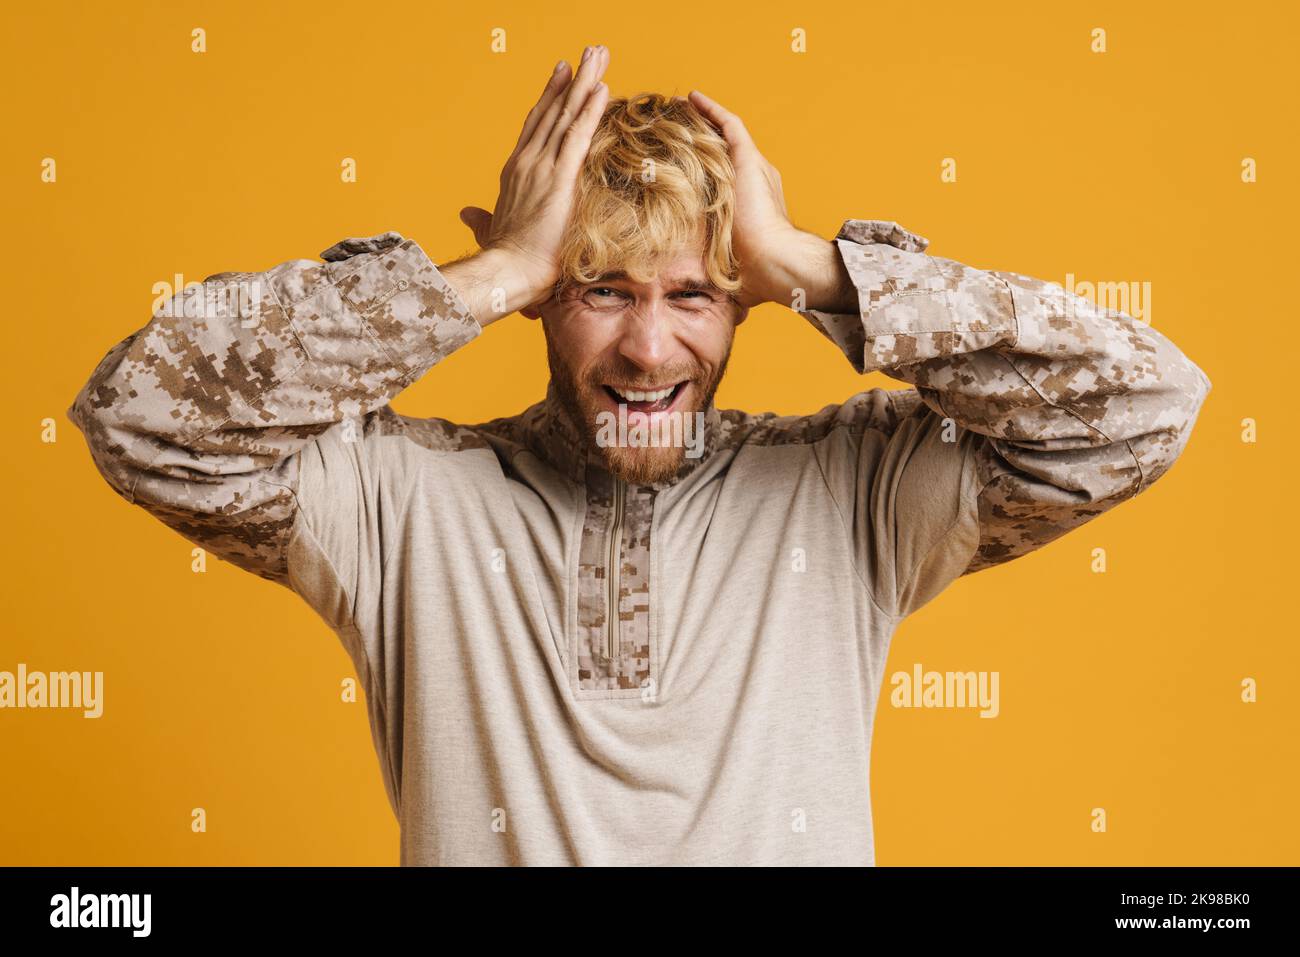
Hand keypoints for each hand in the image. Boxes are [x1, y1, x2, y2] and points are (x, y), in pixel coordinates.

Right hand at [450, 45, 610, 323]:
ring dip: (584, 83)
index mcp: (516, 173)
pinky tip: (601, 89)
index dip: (548, 100)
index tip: (561, 76)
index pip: (535, 129)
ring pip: (565, 116)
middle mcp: (526, 162)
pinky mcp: (559, 178)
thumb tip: (467, 214)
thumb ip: (483, 219)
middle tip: (587, 53)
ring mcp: (542, 167)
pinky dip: (589, 111)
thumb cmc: (505, 261)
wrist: (507, 272)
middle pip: (551, 112)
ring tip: (598, 56)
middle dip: (570, 81)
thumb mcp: (492, 231)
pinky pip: (577, 137)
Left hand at [687, 90, 806, 308]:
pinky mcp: (749, 161)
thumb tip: (729, 323)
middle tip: (672, 130)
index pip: (724, 182)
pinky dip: (711, 110)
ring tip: (677, 108)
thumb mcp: (738, 282)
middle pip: (722, 154)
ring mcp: (754, 169)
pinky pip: (728, 125)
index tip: (684, 168)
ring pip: (724, 135)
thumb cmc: (761, 280)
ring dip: (702, 121)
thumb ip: (733, 292)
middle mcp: (756, 181)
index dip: (705, 173)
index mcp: (751, 206)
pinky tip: (692, 97)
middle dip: (700, 142)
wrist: (777, 266)